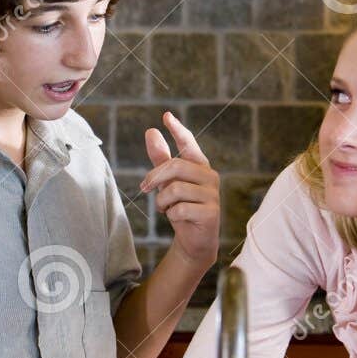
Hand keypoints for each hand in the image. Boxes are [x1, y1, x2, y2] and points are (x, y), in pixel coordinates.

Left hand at [139, 110, 219, 269]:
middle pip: (176, 166)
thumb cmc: (182, 207)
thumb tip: (151, 131)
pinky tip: (178, 218)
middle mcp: (209, 176)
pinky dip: (172, 215)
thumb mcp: (168, 182)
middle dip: (155, 177)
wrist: (195, 240)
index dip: (178, 130)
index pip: (189, 144)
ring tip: (165, 208)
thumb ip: (161, 159)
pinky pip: (180, 208)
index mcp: (200, 166)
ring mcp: (212, 195)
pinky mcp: (211, 213)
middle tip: (144, 188)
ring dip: (163, 202)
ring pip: (175, 189)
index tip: (166, 116)